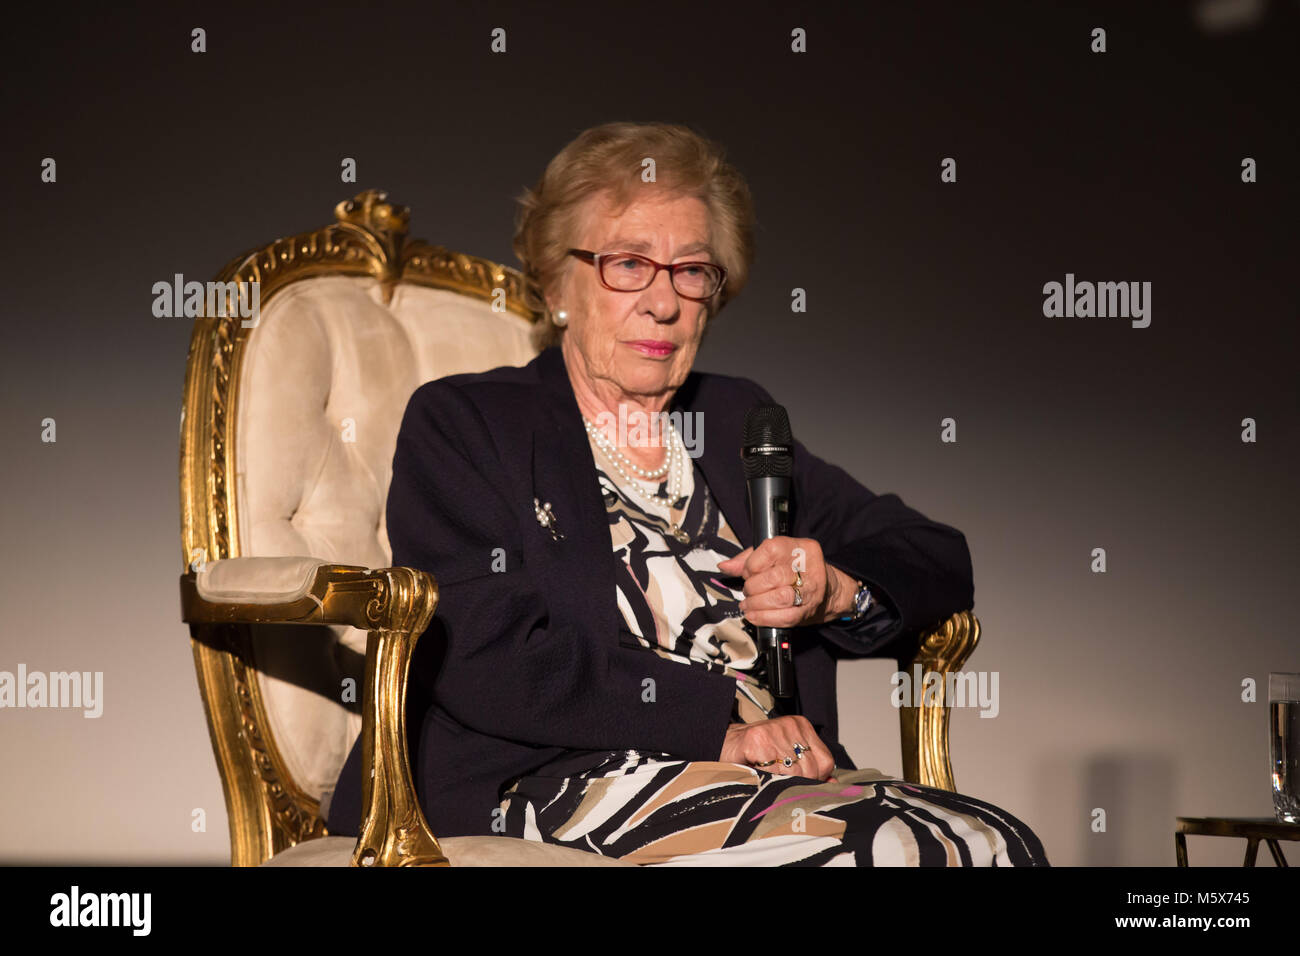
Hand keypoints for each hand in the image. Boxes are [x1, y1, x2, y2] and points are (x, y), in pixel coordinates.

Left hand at [718, 536, 855, 628]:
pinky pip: (785, 617)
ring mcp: (811, 590)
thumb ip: (748, 558)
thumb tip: (725, 566)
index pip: (770, 550)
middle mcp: (808, 567)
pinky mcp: (808, 610)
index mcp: (799, 547)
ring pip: (780, 598)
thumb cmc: (795, 568)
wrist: (828, 589)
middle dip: (753, 587)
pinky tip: (754, 615)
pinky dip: (764, 618)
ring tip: (748, 605)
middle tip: (747, 591)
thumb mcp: (775, 555)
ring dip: (757, 604)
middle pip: (774, 576)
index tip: (747, 573)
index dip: (752, 564)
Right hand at [719, 716, 836, 781]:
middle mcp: (791, 725)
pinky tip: (757, 774)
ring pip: (794, 773)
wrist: (722, 745)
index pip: (825, 762)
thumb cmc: (753, 753)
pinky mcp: (757, 739)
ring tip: (767, 780)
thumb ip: (810, 768)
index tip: (801, 786)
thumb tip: (833, 785)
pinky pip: (774, 771)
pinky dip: (766, 780)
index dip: (816, 780)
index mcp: (801, 726)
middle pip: (811, 770)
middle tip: (779, 786)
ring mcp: (774, 730)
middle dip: (797, 785)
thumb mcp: (785, 758)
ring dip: (780, 784)